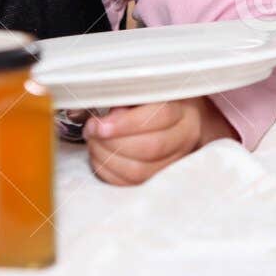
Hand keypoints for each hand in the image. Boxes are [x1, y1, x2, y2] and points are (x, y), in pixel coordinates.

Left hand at [85, 97, 237, 185]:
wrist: (175, 119)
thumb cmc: (153, 102)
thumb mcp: (144, 91)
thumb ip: (128, 99)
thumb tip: (109, 120)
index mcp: (184, 110)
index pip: (160, 117)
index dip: (126, 123)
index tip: (99, 124)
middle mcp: (184, 138)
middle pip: (151, 148)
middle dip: (112, 142)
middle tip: (91, 131)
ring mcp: (173, 162)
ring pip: (139, 171)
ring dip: (107, 159)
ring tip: (93, 143)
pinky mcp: (157, 178)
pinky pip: (130, 184)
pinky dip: (108, 172)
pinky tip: (99, 157)